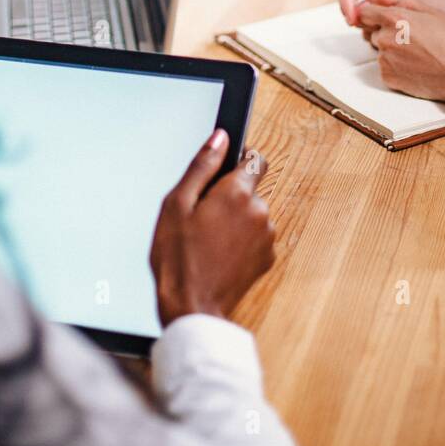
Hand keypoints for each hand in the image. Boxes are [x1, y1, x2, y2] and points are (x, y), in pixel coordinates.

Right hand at [150, 130, 273, 324]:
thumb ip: (202, 166)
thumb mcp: (177, 204)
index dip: (238, 162)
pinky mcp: (267, 258)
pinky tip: (218, 254)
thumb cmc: (179, 260)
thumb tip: (220, 138)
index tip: (223, 172)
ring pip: (252, 214)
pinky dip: (241, 242)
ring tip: (208, 240)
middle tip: (202, 217)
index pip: (255, 159)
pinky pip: (256, 238)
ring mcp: (266, 237)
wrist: (192, 307)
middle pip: (250, 189)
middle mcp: (260, 211)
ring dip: (236, 221)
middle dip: (230, 197)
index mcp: (237, 193)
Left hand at [356, 2, 444, 100]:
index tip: (381, 19)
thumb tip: (388, 2)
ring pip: (380, 51)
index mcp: (394, 18)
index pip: (365, 13)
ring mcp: (384, 59)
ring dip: (392, 51)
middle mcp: (385, 38)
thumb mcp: (432, 12)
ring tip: (415, 54)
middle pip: (374, 33)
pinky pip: (385, 68)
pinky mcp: (387, 77)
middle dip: (387, 34)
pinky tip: (413, 66)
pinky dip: (395, 67)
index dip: (373, 15)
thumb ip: (405, 3)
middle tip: (410, 39)